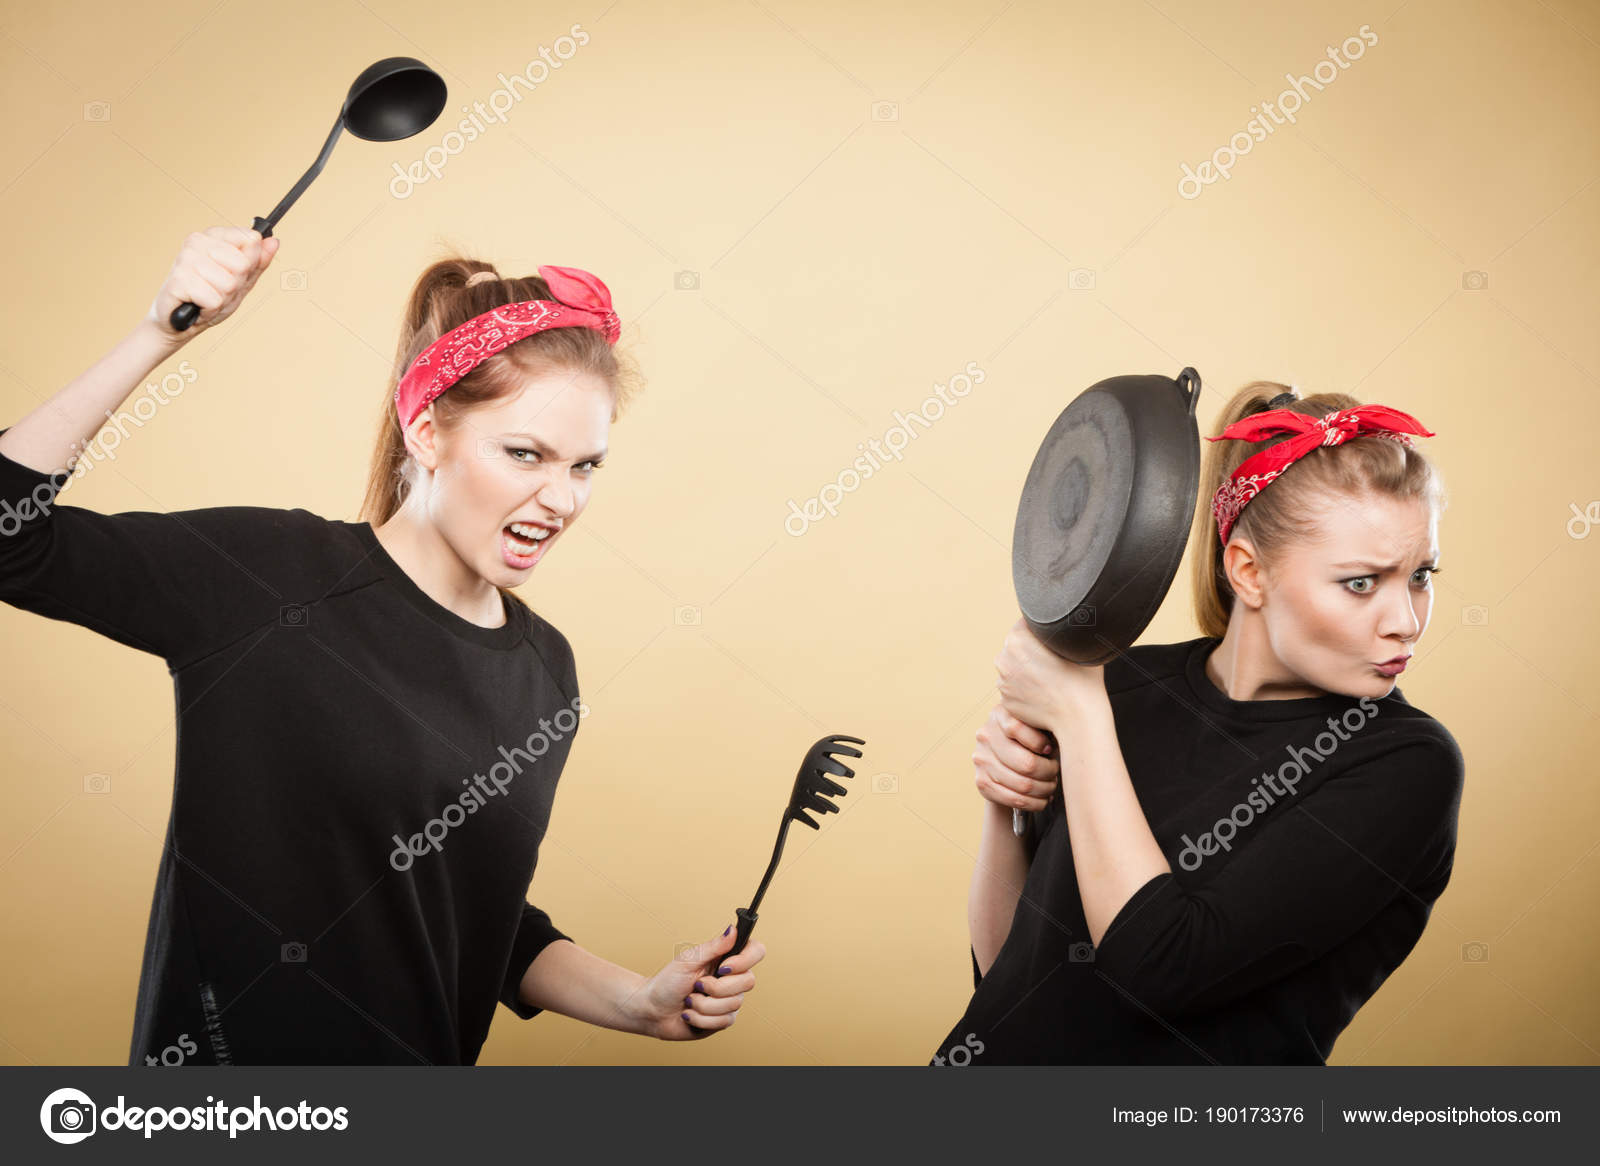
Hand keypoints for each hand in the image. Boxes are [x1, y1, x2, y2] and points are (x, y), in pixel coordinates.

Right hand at [147, 226, 279, 339]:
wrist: (180, 322)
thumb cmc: (209, 298)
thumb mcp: (241, 280)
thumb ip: (258, 261)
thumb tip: (273, 241)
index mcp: (213, 236)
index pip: (250, 240)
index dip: (248, 264)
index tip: (232, 272)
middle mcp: (197, 242)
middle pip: (241, 265)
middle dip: (235, 285)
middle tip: (217, 290)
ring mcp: (185, 259)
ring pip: (229, 284)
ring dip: (221, 299)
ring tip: (206, 297)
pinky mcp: (179, 280)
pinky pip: (214, 299)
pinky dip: (210, 309)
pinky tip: (197, 305)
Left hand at [636, 921, 765, 1040]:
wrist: (652, 1011)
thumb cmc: (667, 982)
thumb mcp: (688, 960)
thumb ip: (714, 946)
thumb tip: (733, 929)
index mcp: (726, 959)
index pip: (756, 952)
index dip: (745, 960)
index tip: (723, 966)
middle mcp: (732, 979)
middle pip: (748, 981)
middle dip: (716, 987)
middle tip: (697, 985)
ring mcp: (729, 1001)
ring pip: (733, 1005)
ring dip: (703, 1004)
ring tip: (689, 1000)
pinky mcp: (722, 1020)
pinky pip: (722, 1021)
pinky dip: (700, 1018)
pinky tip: (689, 1014)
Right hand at [973, 703, 1058, 812]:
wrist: (1005, 758)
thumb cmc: (1031, 738)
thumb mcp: (1037, 724)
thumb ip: (1046, 726)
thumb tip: (1070, 739)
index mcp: (1000, 714)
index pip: (1017, 728)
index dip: (1040, 742)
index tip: (1051, 748)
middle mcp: (986, 736)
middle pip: (1025, 763)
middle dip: (1048, 772)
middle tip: (1055, 772)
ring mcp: (981, 760)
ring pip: (1022, 784)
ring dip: (1044, 789)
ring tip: (1051, 785)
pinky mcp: (981, 782)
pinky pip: (1013, 799)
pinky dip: (1034, 803)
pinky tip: (1042, 799)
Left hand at [994, 618, 1107, 735]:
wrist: (1079, 718)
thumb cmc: (1083, 680)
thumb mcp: (1079, 641)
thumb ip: (1065, 626)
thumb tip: (1067, 616)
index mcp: (1017, 637)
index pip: (1025, 624)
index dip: (1042, 630)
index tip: (1054, 641)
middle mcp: (1004, 658)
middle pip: (1017, 646)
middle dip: (1032, 651)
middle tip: (1055, 662)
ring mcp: (1003, 682)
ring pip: (1015, 669)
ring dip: (1028, 671)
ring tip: (1051, 680)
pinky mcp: (1006, 701)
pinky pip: (1016, 689)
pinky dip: (1027, 690)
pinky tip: (1045, 694)